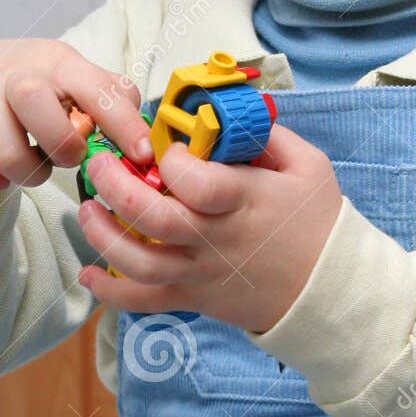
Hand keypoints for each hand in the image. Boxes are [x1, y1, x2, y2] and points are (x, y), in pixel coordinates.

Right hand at [0, 38, 154, 201]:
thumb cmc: (32, 80)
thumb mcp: (71, 71)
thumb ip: (110, 95)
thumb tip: (143, 132)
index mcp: (57, 62)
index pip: (95, 88)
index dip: (123, 124)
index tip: (142, 155)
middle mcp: (13, 77)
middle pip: (38, 107)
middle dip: (65, 147)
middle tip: (70, 154)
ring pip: (8, 156)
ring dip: (32, 174)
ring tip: (36, 162)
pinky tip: (1, 175)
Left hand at [76, 122, 342, 333]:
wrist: (328, 290)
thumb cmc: (318, 222)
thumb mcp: (308, 165)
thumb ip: (265, 135)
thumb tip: (223, 114)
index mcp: (245, 201)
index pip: (196, 183)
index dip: (170, 161)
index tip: (162, 146)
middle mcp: (217, 239)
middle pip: (153, 219)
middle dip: (115, 187)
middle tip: (98, 164)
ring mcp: (201, 273)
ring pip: (139, 262)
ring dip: (103, 236)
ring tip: (87, 209)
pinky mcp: (193, 298)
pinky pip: (145, 302)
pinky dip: (111, 292)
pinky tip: (88, 273)